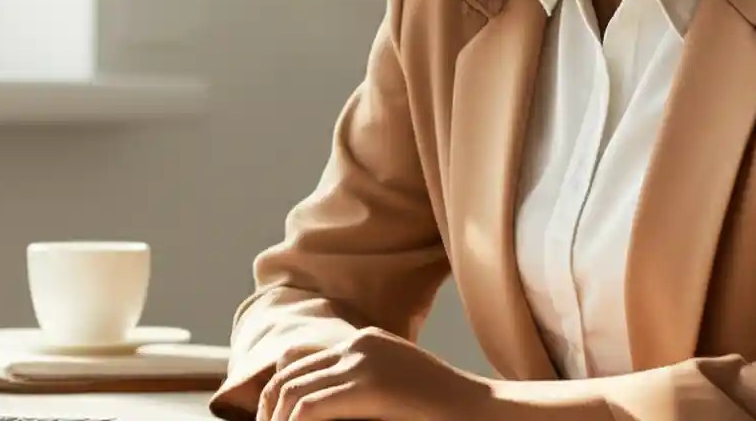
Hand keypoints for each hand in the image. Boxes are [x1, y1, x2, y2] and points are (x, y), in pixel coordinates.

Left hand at [257, 327, 493, 420]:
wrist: (486, 414)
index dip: (275, 393)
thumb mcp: (394, 395)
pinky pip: (308, 407)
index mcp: (365, 343)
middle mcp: (359, 345)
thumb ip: (360, 393)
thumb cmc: (444, 415)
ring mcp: (363, 362)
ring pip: (291, 391)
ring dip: (277, 420)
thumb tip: (310, 409)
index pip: (297, 359)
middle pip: (288, 373)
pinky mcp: (368, 386)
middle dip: (269, 408)